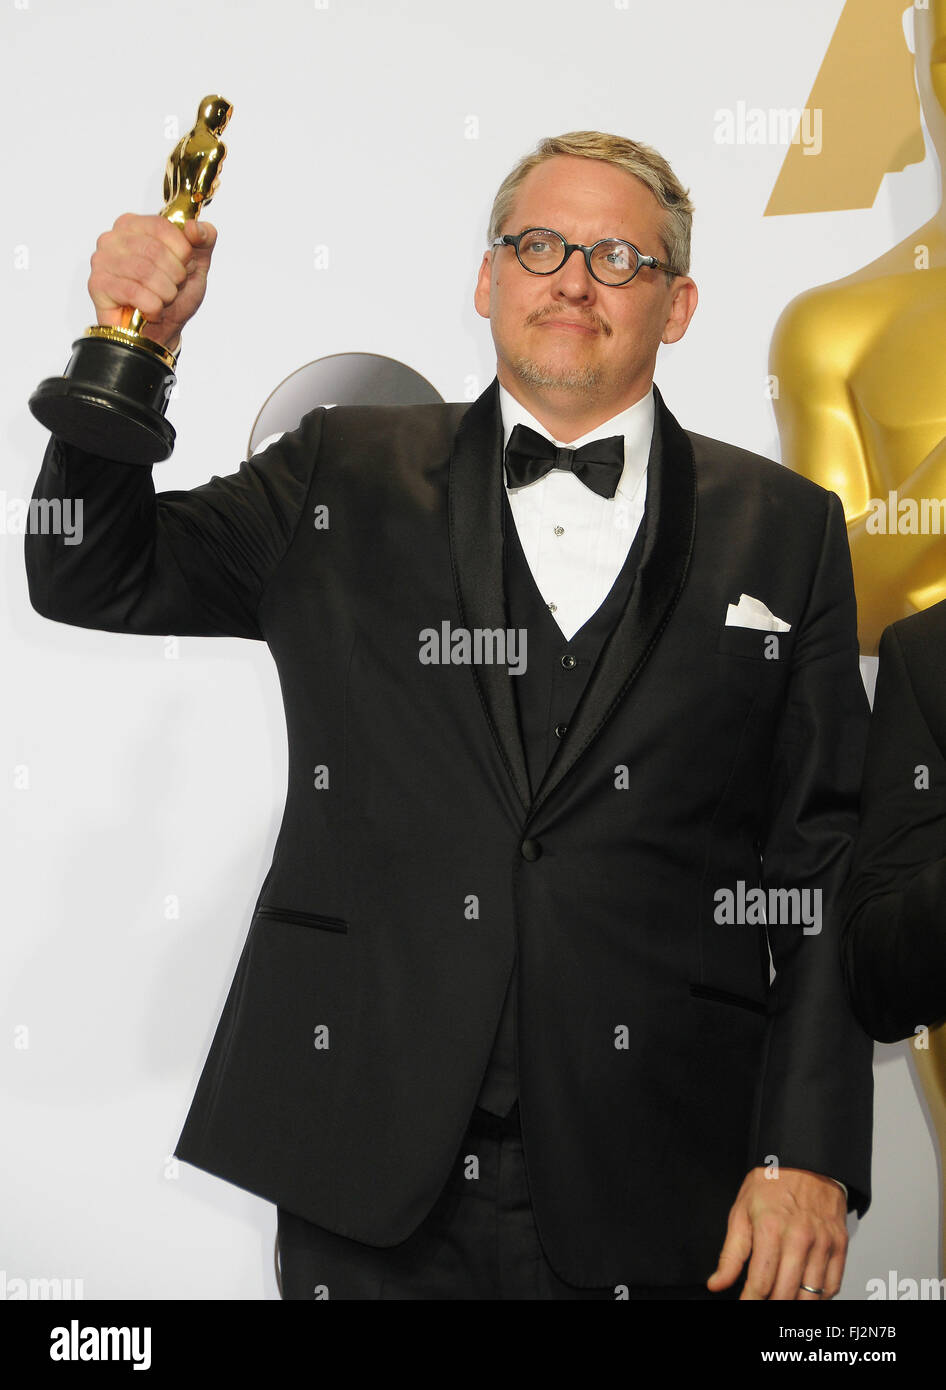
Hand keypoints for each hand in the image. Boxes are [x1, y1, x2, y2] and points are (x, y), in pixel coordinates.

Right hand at [88, 212, 217, 352]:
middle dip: (175, 275)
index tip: (186, 267)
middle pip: (154, 250)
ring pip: (144, 271)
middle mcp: (112, 238)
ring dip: (165, 292)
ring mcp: (101, 261)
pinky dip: (152, 306)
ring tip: (164, 300)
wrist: (164, 332)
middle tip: (174, 288)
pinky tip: (153, 311)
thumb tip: (194, 227)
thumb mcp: (198, 263)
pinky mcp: (97, 285)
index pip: (162, 226)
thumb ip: (204, 238)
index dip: (183, 251)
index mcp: (133, 224)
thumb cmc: (174, 295)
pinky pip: (133, 292)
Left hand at [706, 1166, 847, 1299]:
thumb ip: (731, 1252)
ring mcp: (822, 1243)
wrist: (806, 1160)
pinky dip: (819, 1297)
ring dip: (794, 1302)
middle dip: (770, 1304)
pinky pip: (832, 1286)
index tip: (745, 1304)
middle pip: (785, 1293)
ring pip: (810, 1295)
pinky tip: (805, 1293)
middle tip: (762, 1301)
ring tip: (781, 1298)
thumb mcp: (741, 1211)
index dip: (750, 1301)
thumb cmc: (772, 1183)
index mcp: (770, 1228)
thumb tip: (717, 1283)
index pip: (760, 1282)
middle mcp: (799, 1238)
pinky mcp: (839, 1245)